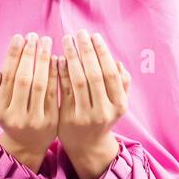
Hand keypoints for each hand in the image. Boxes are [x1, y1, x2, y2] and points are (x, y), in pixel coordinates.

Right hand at [0, 32, 56, 172]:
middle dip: (29, 54)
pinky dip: (55, 73)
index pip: (7, 77)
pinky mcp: (51, 120)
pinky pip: (54, 92)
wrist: (27, 145)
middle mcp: (15, 116)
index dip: (13, 55)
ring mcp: (34, 120)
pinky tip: (57, 58)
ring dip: (43, 60)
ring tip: (46, 42)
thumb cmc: (10, 118)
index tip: (19, 37)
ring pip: (39, 84)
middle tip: (34, 35)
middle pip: (23, 79)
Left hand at [56, 29, 130, 158]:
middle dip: (86, 51)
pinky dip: (60, 72)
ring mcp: (85, 116)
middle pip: (94, 75)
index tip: (94, 36)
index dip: (103, 52)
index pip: (111, 73)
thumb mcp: (118, 103)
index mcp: (119, 105)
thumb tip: (117, 62)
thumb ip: (122, 83)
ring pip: (78, 81)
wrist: (87, 145)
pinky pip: (64, 90)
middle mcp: (104, 111)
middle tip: (79, 33)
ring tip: (67, 40)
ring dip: (72, 57)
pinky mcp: (67, 118)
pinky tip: (57, 57)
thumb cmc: (103, 116)